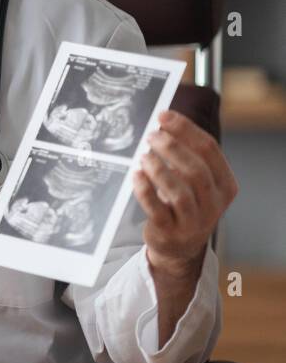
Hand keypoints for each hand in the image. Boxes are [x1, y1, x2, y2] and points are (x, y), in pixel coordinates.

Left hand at [132, 109, 237, 276]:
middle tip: (152, 135)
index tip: (164, 116)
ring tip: (143, 156)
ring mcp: (194, 220)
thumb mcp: (196, 182)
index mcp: (225, 184)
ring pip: (179, 191)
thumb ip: (187, 156)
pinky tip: (136, 175)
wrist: (179, 246)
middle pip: (196, 169)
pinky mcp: (172, 231)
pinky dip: (145, 190)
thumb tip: (163, 123)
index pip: (209, 150)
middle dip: (172, 148)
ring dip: (159, 169)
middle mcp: (214, 203)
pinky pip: (158, 208)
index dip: (185, 129)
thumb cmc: (185, 204)